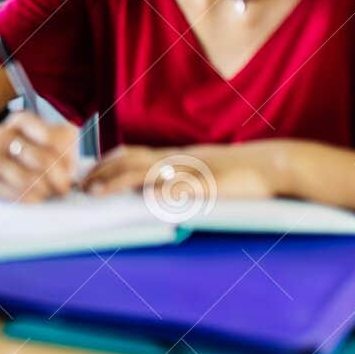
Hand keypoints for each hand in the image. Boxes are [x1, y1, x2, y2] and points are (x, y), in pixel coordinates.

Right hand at [0, 112, 78, 201]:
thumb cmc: (19, 145)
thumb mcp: (38, 133)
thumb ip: (62, 144)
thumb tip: (70, 171)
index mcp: (21, 121)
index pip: (52, 138)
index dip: (67, 156)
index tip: (70, 167)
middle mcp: (4, 136)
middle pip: (41, 160)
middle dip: (59, 178)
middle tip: (64, 187)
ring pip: (27, 179)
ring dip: (45, 190)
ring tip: (49, 193)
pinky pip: (12, 193)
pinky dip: (29, 198)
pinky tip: (35, 198)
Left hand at [80, 141, 300, 204]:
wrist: (275, 165)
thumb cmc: (240, 172)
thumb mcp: (202, 172)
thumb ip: (178, 179)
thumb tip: (152, 191)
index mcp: (177, 156)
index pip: (133, 154)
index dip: (107, 162)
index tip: (86, 173)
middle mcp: (179, 159)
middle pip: (131, 159)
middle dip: (102, 171)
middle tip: (78, 185)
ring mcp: (193, 170)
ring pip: (148, 171)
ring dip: (118, 180)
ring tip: (95, 192)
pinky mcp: (210, 184)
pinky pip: (180, 186)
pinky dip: (159, 192)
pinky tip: (143, 199)